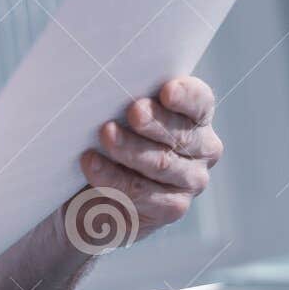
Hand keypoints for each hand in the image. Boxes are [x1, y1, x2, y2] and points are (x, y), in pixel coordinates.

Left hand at [66, 76, 222, 251]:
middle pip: (181, 134)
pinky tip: (91, 162)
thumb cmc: (105, 142)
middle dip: (155, 121)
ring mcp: (190, 181)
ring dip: (130, 148)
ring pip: (161, 163)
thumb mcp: (116, 114)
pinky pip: (141, 192)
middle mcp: (201, 149)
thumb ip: (123, 98)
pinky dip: (112, 176)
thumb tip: (105, 81)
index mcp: (194, 117)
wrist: (87, 194)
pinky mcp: (170, 208)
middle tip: (133, 111)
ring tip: (105, 134)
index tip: (167, 90)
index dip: (186, 96)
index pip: (199, 102)